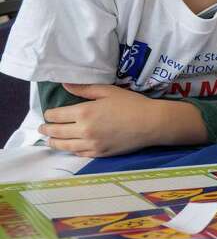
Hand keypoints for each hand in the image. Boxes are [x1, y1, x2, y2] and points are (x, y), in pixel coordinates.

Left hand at [39, 84, 205, 156]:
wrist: (151, 123)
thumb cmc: (132, 104)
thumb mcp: (108, 91)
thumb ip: (84, 89)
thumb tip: (65, 85)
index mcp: (83, 112)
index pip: (56, 116)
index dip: (49, 114)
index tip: (48, 114)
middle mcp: (83, 130)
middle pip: (56, 132)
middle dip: (46, 129)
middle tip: (43, 128)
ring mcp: (91, 144)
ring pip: (64, 146)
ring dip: (54, 143)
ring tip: (50, 141)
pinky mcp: (100, 153)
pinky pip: (79, 154)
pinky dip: (71, 150)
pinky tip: (70, 147)